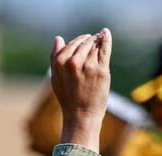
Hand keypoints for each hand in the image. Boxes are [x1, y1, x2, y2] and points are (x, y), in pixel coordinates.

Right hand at [51, 29, 111, 151]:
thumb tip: (58, 38)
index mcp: (60, 62)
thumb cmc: (68, 98)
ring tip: (99, 40)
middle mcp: (73, 61)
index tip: (84, 42)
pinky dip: (106, 39)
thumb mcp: (56, 78)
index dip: (78, 42)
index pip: (72, 44)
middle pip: (84, 43)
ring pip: (94, 46)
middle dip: (88, 41)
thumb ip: (55, 57)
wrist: (81, 116)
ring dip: (97, 42)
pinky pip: (104, 49)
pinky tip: (105, 33)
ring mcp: (88, 65)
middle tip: (93, 41)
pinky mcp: (101, 70)